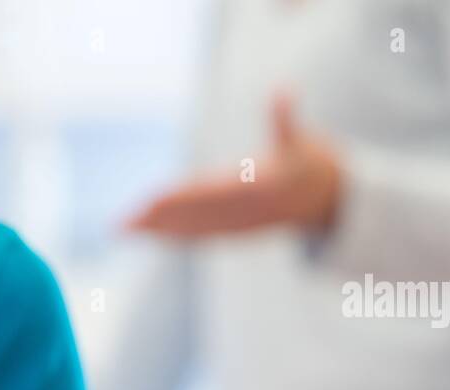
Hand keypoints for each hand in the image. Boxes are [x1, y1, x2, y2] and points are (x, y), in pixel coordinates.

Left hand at [126, 95, 341, 236]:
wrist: (324, 202)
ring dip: (159, 231)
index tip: (152, 198)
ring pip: (192, 230)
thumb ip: (285, 120)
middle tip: (126, 222)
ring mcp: (236, 226)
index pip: (209, 193)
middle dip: (159, 218)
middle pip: (193, 216)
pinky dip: (174, 237)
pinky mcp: (233, 233)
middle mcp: (241, 213)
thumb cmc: (306, 164)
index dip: (180, 197)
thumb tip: (283, 91)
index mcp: (255, 190)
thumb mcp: (300, 141)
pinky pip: (199, 237)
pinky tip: (149, 235)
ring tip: (126, 230)